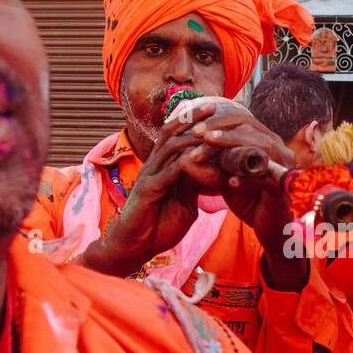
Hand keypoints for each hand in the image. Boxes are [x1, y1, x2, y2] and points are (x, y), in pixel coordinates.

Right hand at [80, 101, 223, 275]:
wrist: (136, 246)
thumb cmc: (160, 224)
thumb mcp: (185, 201)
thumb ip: (196, 184)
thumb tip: (215, 170)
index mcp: (162, 166)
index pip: (178, 135)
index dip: (194, 121)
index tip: (216, 108)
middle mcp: (154, 166)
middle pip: (173, 134)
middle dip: (193, 119)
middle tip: (214, 105)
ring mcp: (149, 177)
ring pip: (170, 150)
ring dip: (190, 137)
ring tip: (209, 127)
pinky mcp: (147, 192)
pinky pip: (167, 174)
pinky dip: (183, 165)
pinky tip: (198, 158)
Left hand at [189, 102, 307, 291]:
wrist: (268, 226)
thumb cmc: (248, 198)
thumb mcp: (223, 179)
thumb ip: (209, 166)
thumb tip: (184, 157)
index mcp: (265, 141)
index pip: (242, 120)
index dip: (218, 120)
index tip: (193, 126)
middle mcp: (279, 149)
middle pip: (251, 128)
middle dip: (221, 129)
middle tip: (197, 133)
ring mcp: (284, 168)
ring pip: (260, 148)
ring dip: (230, 147)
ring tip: (205, 150)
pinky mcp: (284, 190)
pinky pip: (265, 181)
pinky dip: (247, 181)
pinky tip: (228, 183)